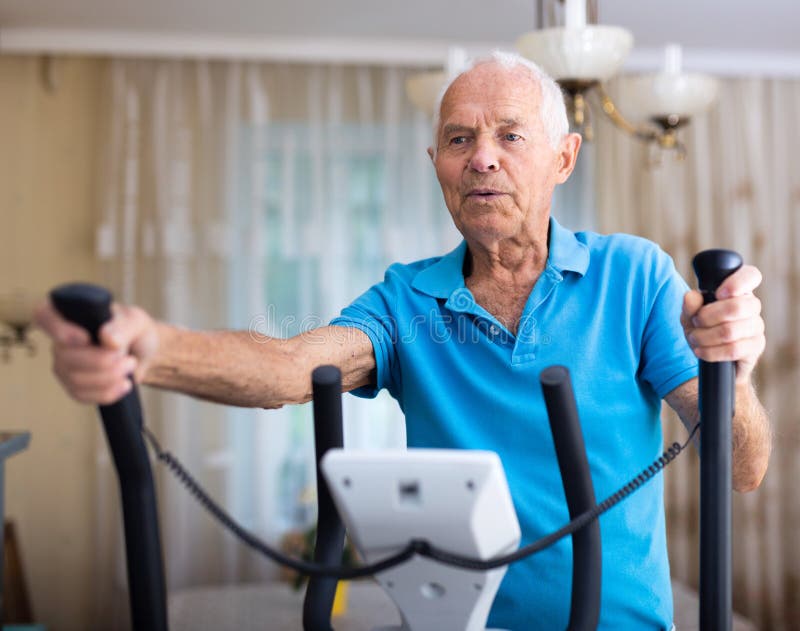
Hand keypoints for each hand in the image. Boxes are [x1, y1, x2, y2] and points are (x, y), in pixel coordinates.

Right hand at [34, 300, 158, 403]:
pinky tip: (124, 385)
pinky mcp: (73, 385)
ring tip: (130, 367)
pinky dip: (106, 393)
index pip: (44, 315)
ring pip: (74, 378)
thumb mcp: (137, 323)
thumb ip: (124, 327)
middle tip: (128, 359)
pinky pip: (81, 395)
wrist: (144, 354)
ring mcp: (64, 364)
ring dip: (109, 377)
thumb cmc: (135, 331)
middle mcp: (60, 339)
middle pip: (65, 356)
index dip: (59, 329)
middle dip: (101, 362)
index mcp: (71, 314)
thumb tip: (106, 338)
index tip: (85, 339)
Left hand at [681, 265, 765, 383]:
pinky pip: (733, 349)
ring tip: (694, 338)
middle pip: (738, 307)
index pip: (751, 275)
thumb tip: (692, 296)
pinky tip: (700, 351)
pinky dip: (710, 352)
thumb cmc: (702, 327)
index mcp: (738, 290)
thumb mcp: (689, 315)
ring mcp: (756, 327)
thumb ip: (689, 304)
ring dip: (704, 337)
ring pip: (731, 331)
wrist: (709, 354)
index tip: (718, 294)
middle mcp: (752, 306)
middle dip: (707, 317)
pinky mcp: (755, 348)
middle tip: (695, 322)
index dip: (737, 283)